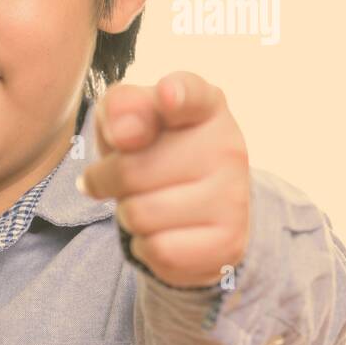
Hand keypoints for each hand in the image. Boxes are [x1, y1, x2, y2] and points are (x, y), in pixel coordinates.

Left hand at [77, 71, 250, 287]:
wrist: (194, 213)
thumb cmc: (150, 152)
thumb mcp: (126, 119)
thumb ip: (120, 108)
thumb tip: (126, 134)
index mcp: (204, 105)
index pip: (190, 94)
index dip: (175, 95)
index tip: (166, 95)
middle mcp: (228, 146)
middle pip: (130, 170)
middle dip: (110, 181)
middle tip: (129, 179)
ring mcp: (234, 196)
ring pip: (139, 214)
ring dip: (128, 215)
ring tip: (150, 203)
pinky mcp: (230, 241)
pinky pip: (157, 250)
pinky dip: (145, 247)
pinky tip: (165, 232)